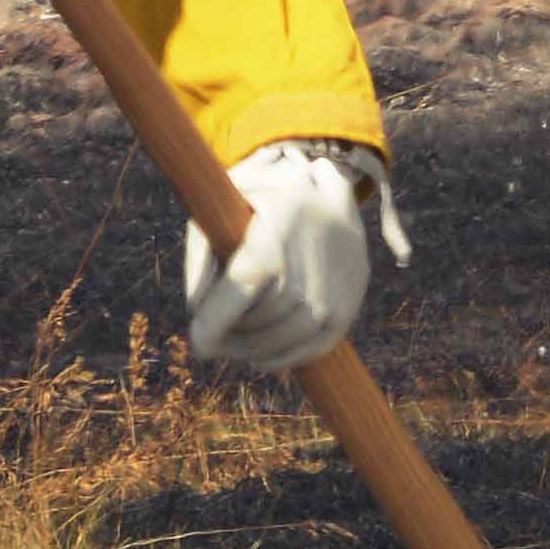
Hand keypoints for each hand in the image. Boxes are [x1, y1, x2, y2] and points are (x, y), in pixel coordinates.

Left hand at [177, 142, 403, 376]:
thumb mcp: (219, 213)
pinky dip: (283, 358)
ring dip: (254, 350)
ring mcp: (339, 284)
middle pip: (262, 317)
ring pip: (289, 337)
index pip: (247, 283)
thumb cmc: (254, 204)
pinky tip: (260, 357)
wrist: (324, 190)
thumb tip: (200, 322)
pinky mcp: (352, 302)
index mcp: (280, 225)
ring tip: (234, 344)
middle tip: (212, 336)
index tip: (198, 343)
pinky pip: (316, 346)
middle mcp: (316, 259)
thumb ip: (201, 262)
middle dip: (230, 335)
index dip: (216, 321)